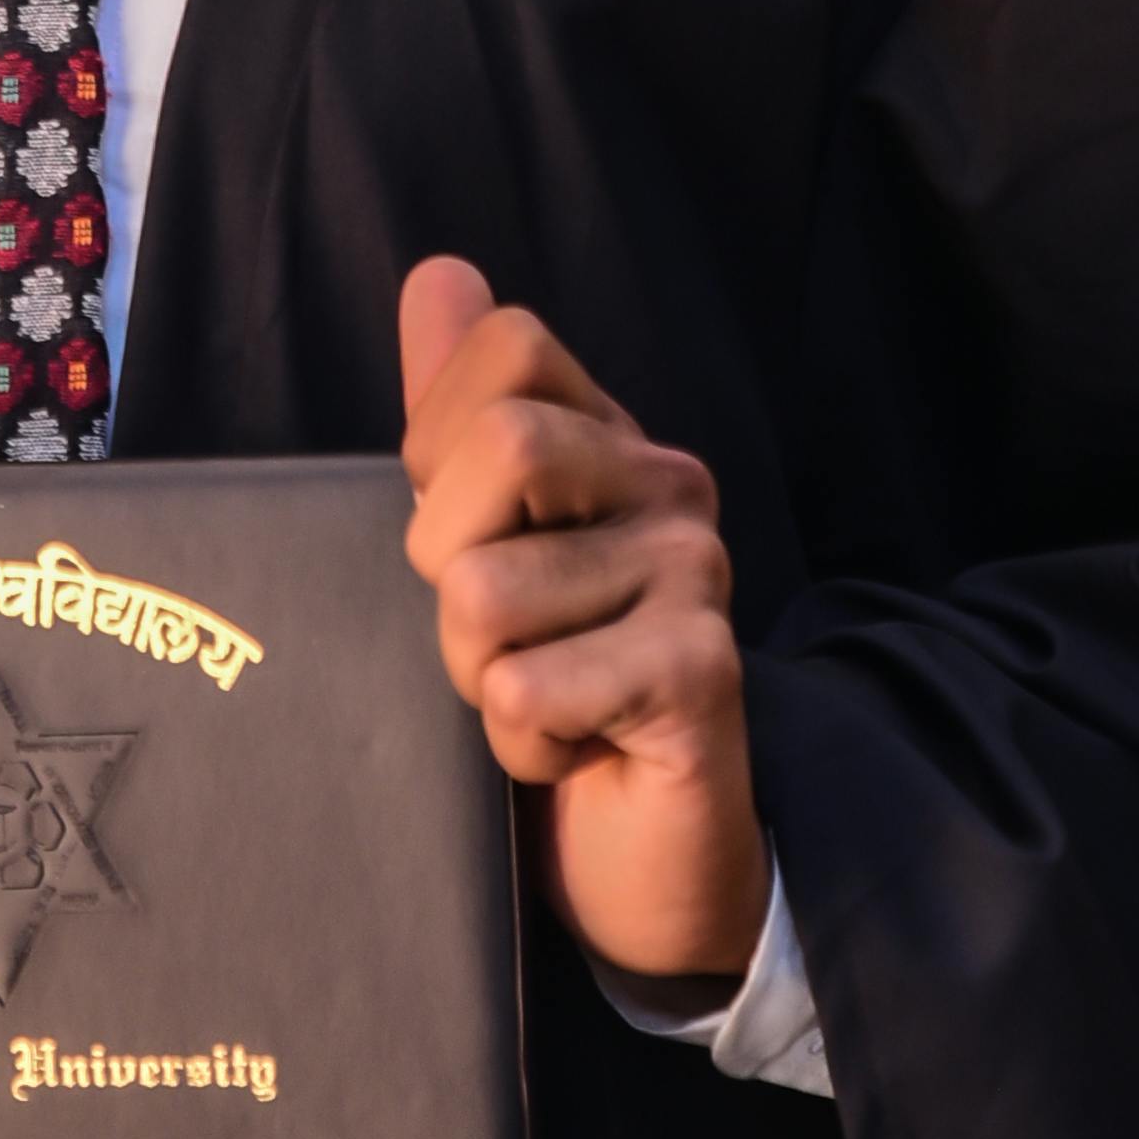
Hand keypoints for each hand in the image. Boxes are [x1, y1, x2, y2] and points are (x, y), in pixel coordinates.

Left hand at [398, 256, 770, 998]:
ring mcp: (697, 575)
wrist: (640, 864)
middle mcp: (669, 486)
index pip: (503, 346)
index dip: (437, 444)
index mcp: (610, 440)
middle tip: (492, 637)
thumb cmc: (550, 691)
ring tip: (539, 701)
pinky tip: (571, 751)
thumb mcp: (481, 543)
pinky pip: (529, 687)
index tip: (461, 533)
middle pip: (498, 444)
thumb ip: (455, 410)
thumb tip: (438, 274)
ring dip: (476, 675)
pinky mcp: (701, 676)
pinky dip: (517, 741)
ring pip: (486, 590)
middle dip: (446, 565)